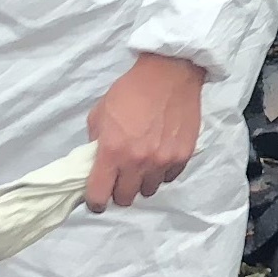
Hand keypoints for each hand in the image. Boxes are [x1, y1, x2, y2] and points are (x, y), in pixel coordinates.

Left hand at [85, 50, 207, 210]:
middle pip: (126, 198)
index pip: (99, 194)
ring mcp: (162, 161)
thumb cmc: (131, 90)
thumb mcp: (100, 113)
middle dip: (119, 191)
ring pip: (148, 190)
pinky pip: (168, 178)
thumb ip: (95, 142)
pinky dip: (161, 172)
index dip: (95, 201)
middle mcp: (138, 161)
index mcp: (112, 151)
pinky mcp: (182, 157)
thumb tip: (96, 162)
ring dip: (142, 181)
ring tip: (141, 164)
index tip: (97, 200)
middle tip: (120, 178)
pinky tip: (158, 155)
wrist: (168, 75)